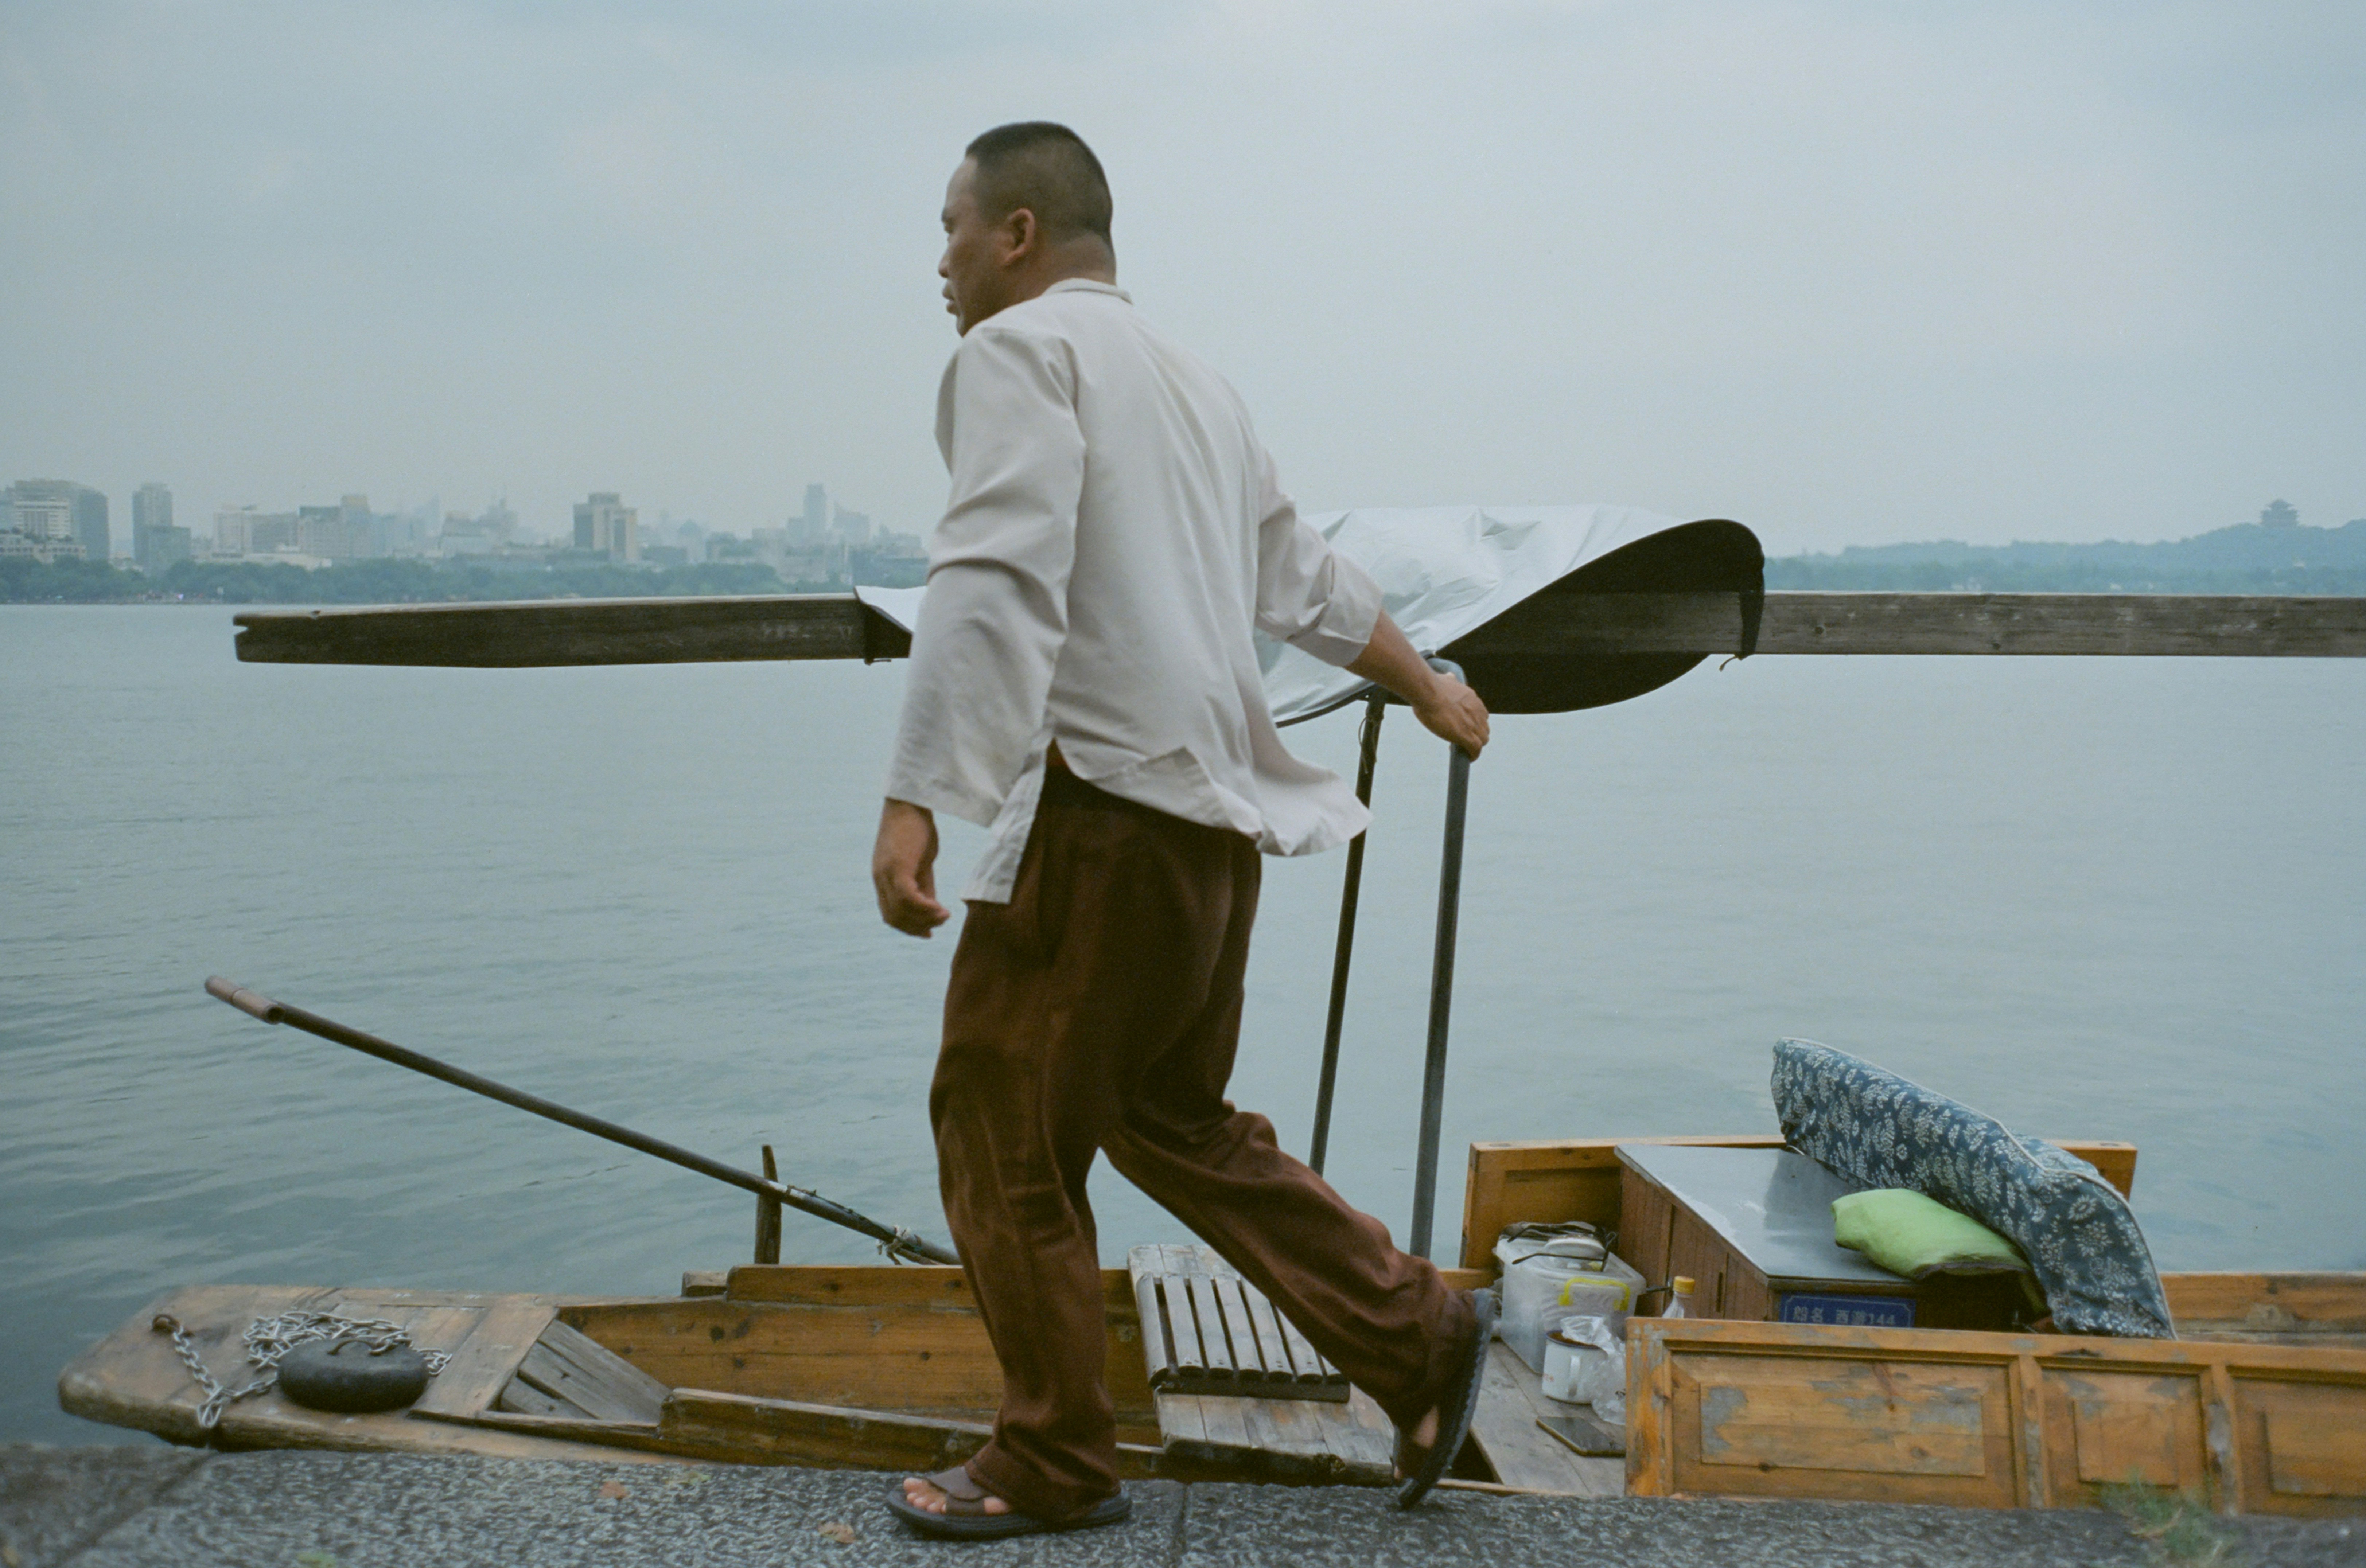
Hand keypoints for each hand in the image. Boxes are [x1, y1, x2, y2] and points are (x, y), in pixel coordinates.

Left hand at [872, 799, 950, 936]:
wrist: (909, 800)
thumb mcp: (921, 860)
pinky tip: (941, 908)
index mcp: (883, 878)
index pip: (890, 913)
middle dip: (916, 928)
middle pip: (893, 917)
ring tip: (944, 917)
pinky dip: (924, 909)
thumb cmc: (916, 826)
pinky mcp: (897, 867)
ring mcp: (886, 873)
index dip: (908, 927)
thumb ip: (923, 883)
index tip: (928, 932)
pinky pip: (908, 898)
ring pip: (901, 911)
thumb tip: (931, 906)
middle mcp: (880, 878)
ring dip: (924, 920)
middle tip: (939, 925)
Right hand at [1412, 670, 1488, 758]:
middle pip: (1484, 728)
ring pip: (1482, 740)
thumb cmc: (1432, 687)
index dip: (1473, 722)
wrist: (1429, 693)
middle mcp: (1477, 711)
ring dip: (1475, 745)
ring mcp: (1473, 724)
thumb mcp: (1445, 680)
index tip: (1463, 725)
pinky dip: (1473, 755)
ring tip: (1463, 749)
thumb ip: (1449, 680)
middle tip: (1462, 738)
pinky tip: (1468, 757)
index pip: (1481, 714)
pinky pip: (1476, 750)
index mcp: (1472, 698)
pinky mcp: (1467, 736)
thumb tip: (1449, 676)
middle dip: (1475, 734)